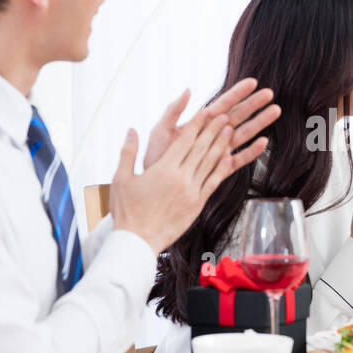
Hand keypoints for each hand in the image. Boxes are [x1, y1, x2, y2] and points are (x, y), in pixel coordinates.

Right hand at [112, 108, 269, 251]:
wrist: (137, 242)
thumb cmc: (126, 211)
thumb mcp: (121, 178)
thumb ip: (128, 152)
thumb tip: (131, 129)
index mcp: (163, 169)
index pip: (184, 140)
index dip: (197, 123)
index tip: (206, 110)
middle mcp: (181, 178)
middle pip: (202, 148)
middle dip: (214, 129)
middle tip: (225, 114)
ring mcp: (192, 191)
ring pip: (211, 163)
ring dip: (222, 144)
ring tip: (231, 129)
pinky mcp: (197, 204)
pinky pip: (213, 182)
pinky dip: (222, 168)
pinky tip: (230, 157)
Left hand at [143, 78, 279, 169]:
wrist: (154, 185)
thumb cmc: (155, 157)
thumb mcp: (160, 130)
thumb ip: (173, 111)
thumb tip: (188, 90)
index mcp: (200, 123)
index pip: (223, 104)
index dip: (238, 93)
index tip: (253, 82)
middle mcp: (212, 135)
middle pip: (238, 116)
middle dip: (254, 105)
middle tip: (270, 94)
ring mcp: (218, 151)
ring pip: (243, 134)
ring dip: (259, 123)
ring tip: (275, 111)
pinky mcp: (219, 169)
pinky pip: (239, 160)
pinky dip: (251, 152)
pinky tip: (264, 143)